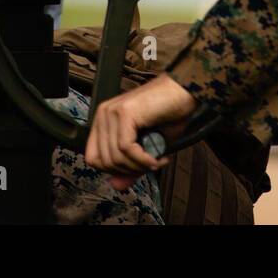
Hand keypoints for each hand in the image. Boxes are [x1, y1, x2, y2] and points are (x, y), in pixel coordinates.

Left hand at [84, 73, 196, 189]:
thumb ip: (129, 166)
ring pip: (115, 156)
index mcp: (104, 120)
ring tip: (157, 160)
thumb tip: (115, 185)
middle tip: (150, 165)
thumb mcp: (147, 148)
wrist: (184, 93)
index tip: (136, 169)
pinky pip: (127, 148)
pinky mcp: (125, 112)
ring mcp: (112, 111)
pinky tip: (158, 157)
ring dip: (139, 166)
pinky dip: (144, 159)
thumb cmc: (169, 115)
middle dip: (130, 170)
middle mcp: (104, 114)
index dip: (114, 170)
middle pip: (103, 161)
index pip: (93, 157)